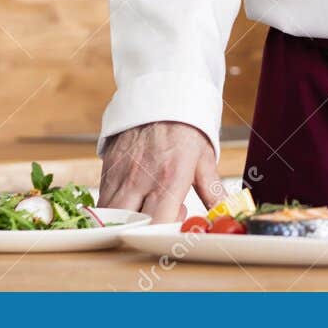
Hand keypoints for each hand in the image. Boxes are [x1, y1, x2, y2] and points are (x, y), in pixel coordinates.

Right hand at [97, 120, 223, 222]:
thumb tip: (225, 214)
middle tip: (158, 219)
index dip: (162, 233)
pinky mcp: (107, 167)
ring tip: (145, 209)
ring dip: (125, 223)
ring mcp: (121, 174)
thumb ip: (213, 191)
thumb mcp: (204, 158)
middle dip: (141, 232)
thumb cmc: (185, 126)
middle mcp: (141, 178)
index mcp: (170, 178)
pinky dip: (113, 210)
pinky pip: (102, 200)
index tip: (172, 229)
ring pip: (110, 215)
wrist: (160, 94)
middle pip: (129, 225)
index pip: (157, 222)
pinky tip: (132, 201)